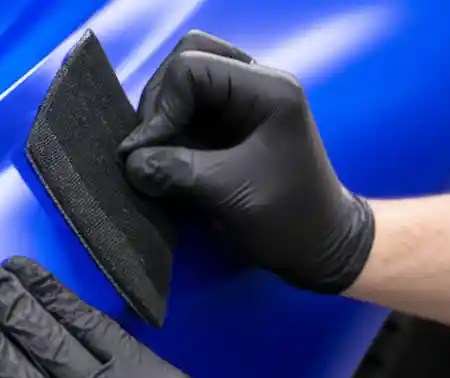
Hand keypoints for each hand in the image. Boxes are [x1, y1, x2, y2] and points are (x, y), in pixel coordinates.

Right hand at [119, 31, 373, 293]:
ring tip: (154, 158)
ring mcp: (241, 103)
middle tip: (150, 148)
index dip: (162, 107)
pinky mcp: (229, 125)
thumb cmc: (289, 219)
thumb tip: (129, 162)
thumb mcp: (231, 194)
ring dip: (161, 118)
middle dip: (159, 102)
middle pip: (188, 59)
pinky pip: (187, 109)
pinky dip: (168, 132)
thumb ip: (178, 172)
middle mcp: (254, 84)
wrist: (320, 247)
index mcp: (267, 89)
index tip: (150, 154)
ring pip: (183, 83)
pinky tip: (164, 161)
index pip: (192, 66)